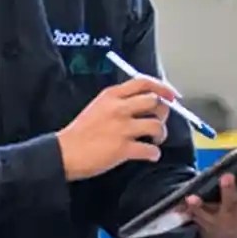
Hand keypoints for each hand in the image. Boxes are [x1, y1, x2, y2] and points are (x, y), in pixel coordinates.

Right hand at [57, 76, 175, 180]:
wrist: (65, 152)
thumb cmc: (80, 132)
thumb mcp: (98, 106)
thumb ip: (119, 101)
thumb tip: (144, 104)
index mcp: (112, 95)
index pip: (143, 82)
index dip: (162, 88)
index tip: (171, 95)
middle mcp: (119, 108)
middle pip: (155, 102)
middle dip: (164, 112)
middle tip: (160, 120)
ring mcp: (122, 128)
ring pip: (157, 125)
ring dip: (161, 134)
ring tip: (156, 140)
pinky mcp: (123, 148)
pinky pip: (150, 149)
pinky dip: (154, 153)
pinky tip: (150, 154)